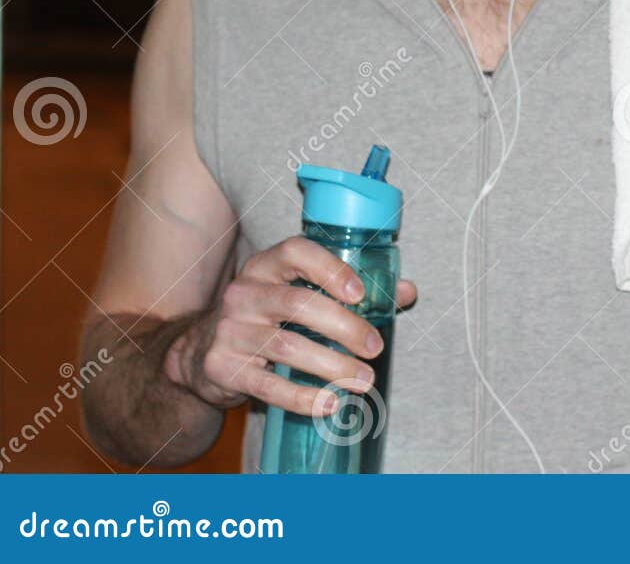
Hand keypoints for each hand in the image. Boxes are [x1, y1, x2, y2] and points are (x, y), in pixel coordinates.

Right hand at [163, 235, 417, 417]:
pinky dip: (302, 397)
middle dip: (345, 327)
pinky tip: (330, 403)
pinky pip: (267, 386)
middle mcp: (243, 293)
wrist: (198, 352)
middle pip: (298, 305)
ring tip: (364, 380)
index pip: (296, 252)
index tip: (361, 293)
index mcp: (266, 266)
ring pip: (287, 347)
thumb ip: (352, 289)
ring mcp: (229, 331)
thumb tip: (406, 291)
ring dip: (332, 366)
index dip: (331, 269)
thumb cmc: (266, 317)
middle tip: (375, 348)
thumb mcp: (298, 293)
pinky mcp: (222, 368)